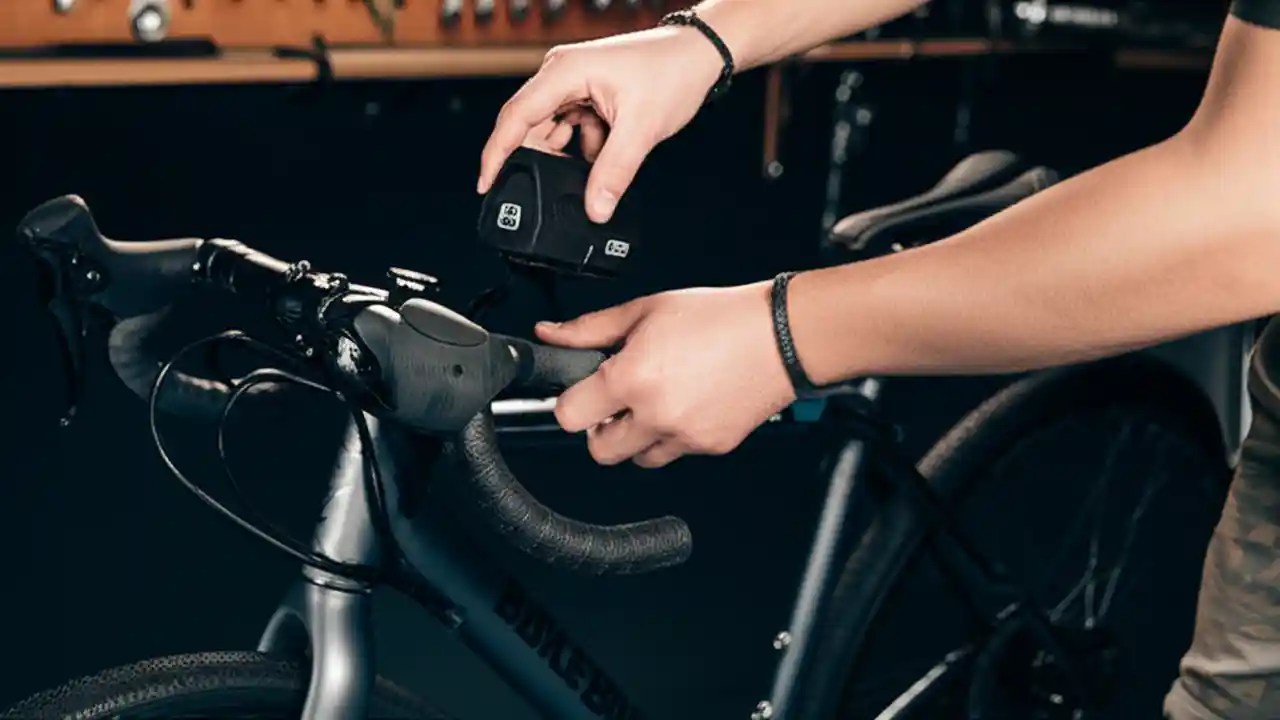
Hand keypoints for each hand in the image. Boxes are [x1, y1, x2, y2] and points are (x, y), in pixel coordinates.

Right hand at [478, 27, 724, 222]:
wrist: (700, 54)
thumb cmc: (672, 71)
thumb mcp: (641, 129)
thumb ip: (614, 173)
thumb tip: (595, 209)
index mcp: (564, 71)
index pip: (515, 117)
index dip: (497, 153)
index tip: (487, 184)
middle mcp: (561, 73)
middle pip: (528, 126)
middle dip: (534, 160)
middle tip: (536, 193)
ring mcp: (573, 84)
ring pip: (552, 131)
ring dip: (567, 157)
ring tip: (591, 170)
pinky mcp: (588, 94)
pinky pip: (572, 130)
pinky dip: (584, 150)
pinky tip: (604, 157)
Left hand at [537, 283, 795, 467]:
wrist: (781, 336)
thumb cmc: (722, 318)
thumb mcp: (647, 309)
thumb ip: (591, 329)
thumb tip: (552, 334)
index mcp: (633, 377)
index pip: (569, 415)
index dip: (570, 400)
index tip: (578, 391)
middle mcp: (656, 413)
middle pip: (599, 451)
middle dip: (599, 428)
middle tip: (614, 401)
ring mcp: (685, 436)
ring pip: (636, 458)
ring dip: (635, 437)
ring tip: (654, 399)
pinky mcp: (709, 447)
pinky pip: (674, 453)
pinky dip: (671, 436)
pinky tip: (685, 403)